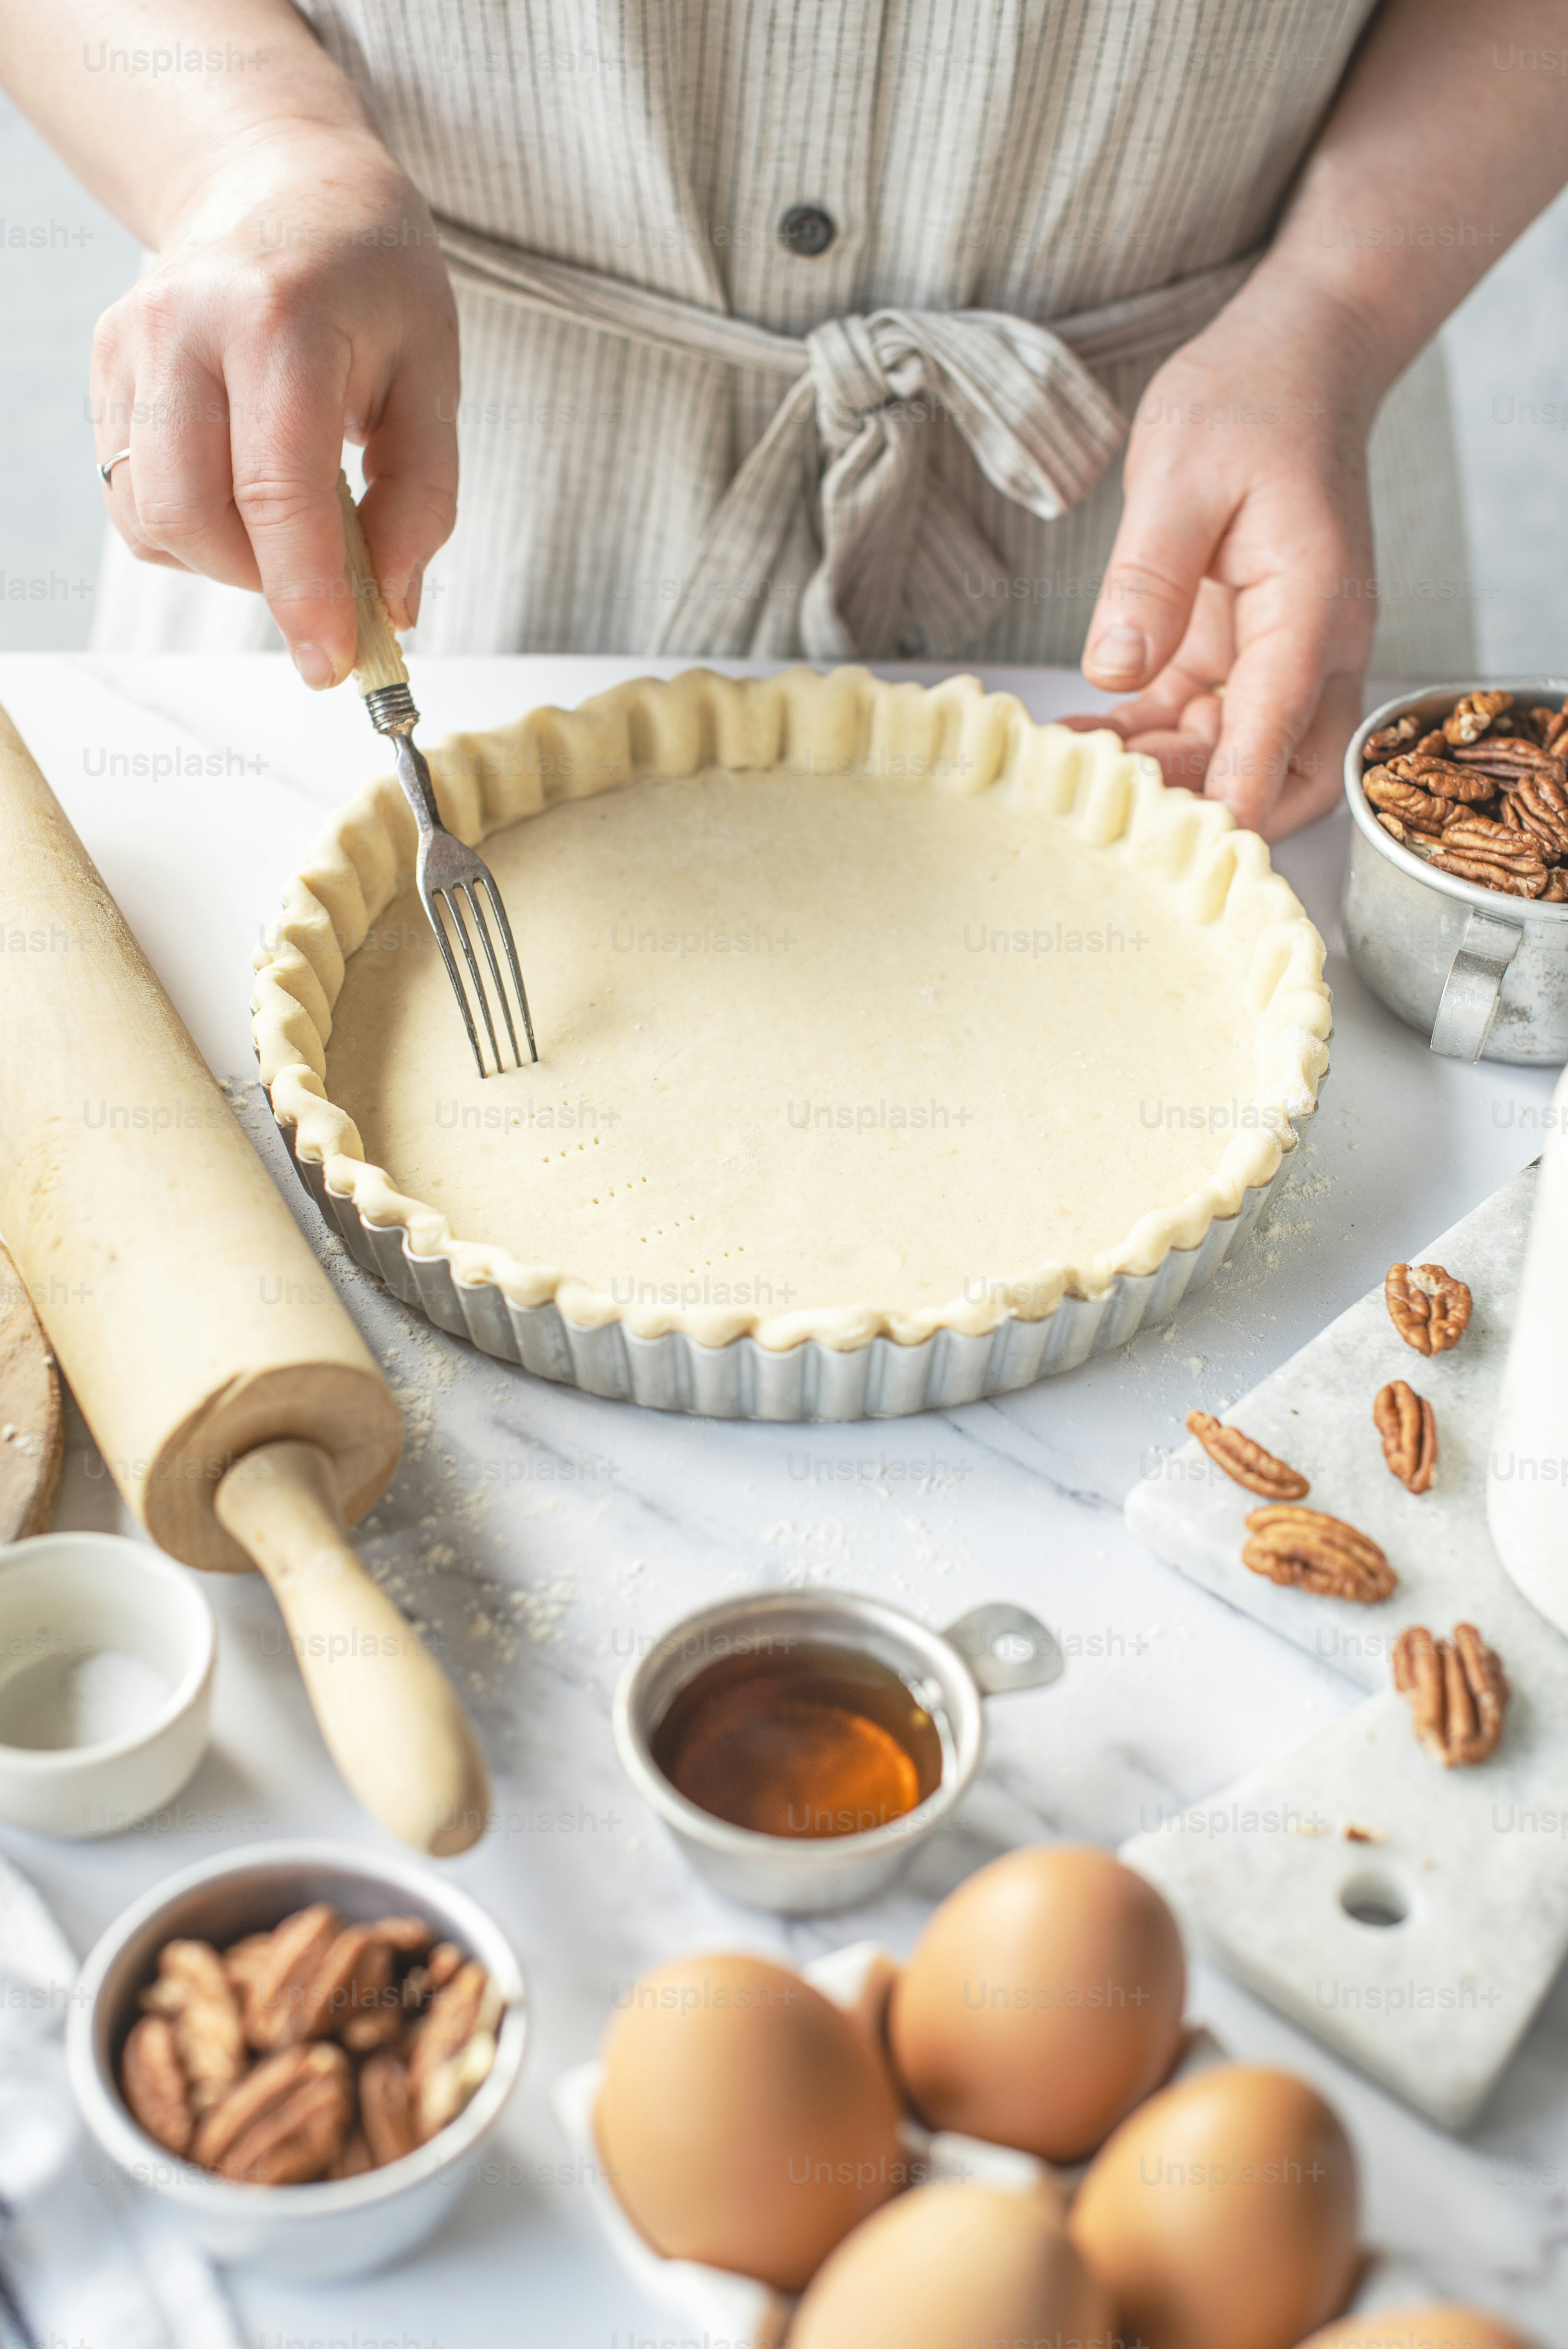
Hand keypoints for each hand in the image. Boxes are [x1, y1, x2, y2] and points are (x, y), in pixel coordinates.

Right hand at [89, 126, 458, 686]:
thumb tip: (392, 606)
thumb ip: (421, 498)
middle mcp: (185, 325)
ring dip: (224, 560)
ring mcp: (131, 345)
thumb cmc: (370, 277)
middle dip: (263, 580)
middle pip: (194, 515)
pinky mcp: (105, 367)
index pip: (277, 492)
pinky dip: (190, 528)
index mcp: (280, 318)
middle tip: (327, 577)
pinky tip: (238, 490)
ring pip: (151, 518)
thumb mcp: (432, 373)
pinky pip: (129, 497)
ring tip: (285, 522)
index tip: (333, 664)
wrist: (281, 183)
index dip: (305, 595)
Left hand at [1065, 288, 1380, 839]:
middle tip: (1113, 813)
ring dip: (1165, 781)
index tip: (1190, 852)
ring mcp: (1278, 654)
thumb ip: (1148, 578)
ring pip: (1238, 758)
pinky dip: (1144, 745)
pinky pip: (1198, 723)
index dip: (1237, 799)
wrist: (1290, 363)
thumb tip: (1118, 670)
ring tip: (1070, 782)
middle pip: (1286, 774)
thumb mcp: (1179, 472)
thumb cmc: (1246, 403)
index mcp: (1311, 606)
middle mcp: (1311, 646)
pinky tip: (1078, 745)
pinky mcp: (1238, 653)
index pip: (1283, 730)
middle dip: (1208, 808)